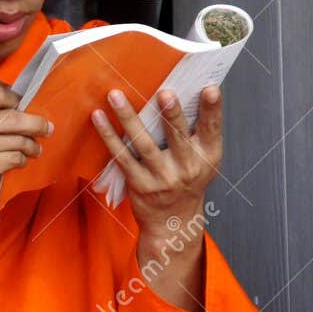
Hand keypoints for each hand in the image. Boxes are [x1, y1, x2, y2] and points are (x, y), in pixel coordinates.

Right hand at [0, 78, 51, 226]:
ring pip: (16, 139)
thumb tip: (16, 97)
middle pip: (11, 115)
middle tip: (47, 127)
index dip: (14, 97)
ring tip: (34, 148)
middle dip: (34, 122)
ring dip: (31, 144)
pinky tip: (21, 160)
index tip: (22, 106)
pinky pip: (13, 157)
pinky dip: (22, 159)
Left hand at [91, 85, 223, 241]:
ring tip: (116, 96)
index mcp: (207, 156)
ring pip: (144, 144)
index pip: (212, 129)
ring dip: (128, 118)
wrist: (173, 223)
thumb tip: (181, 89)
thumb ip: (196, 131)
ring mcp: (162, 178)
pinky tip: (99, 117)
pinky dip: (109, 136)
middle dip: (172, 114)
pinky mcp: (139, 184)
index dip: (213, 109)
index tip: (210, 88)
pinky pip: (121, 156)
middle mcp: (187, 168)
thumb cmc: (187, 181)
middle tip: (165, 92)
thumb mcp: (202, 160)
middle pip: (178, 136)